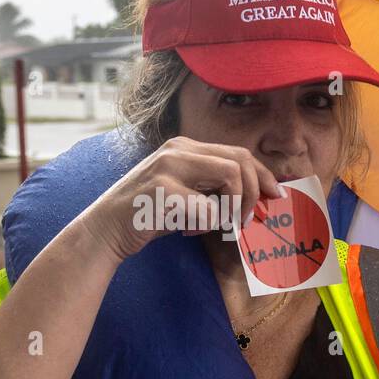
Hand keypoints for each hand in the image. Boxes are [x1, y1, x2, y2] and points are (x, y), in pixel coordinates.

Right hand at [78, 136, 284, 262]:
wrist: (104, 230)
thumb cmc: (148, 215)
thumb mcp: (184, 194)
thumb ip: (213, 189)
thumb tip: (255, 197)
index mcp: (184, 147)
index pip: (238, 152)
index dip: (263, 175)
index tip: (274, 195)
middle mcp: (177, 149)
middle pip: (240, 161)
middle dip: (253, 193)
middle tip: (246, 219)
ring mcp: (168, 167)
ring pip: (230, 177)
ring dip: (234, 207)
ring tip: (222, 225)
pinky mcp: (162, 191)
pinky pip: (208, 209)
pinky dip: (207, 225)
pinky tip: (189, 231)